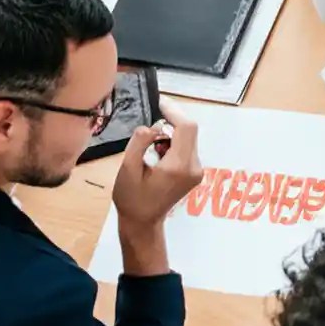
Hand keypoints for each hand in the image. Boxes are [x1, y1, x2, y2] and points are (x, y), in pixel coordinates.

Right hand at [112, 99, 202, 253]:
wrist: (142, 222)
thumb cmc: (131, 198)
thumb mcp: (127, 169)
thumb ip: (140, 143)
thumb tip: (153, 126)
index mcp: (179, 166)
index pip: (186, 128)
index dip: (174, 111)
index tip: (159, 103)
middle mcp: (194, 167)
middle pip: (190, 131)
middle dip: (171, 122)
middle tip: (149, 123)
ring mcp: (197, 170)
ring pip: (188, 139)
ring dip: (170, 134)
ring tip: (149, 147)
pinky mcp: (194, 171)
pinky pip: (186, 148)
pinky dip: (173, 143)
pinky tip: (157, 153)